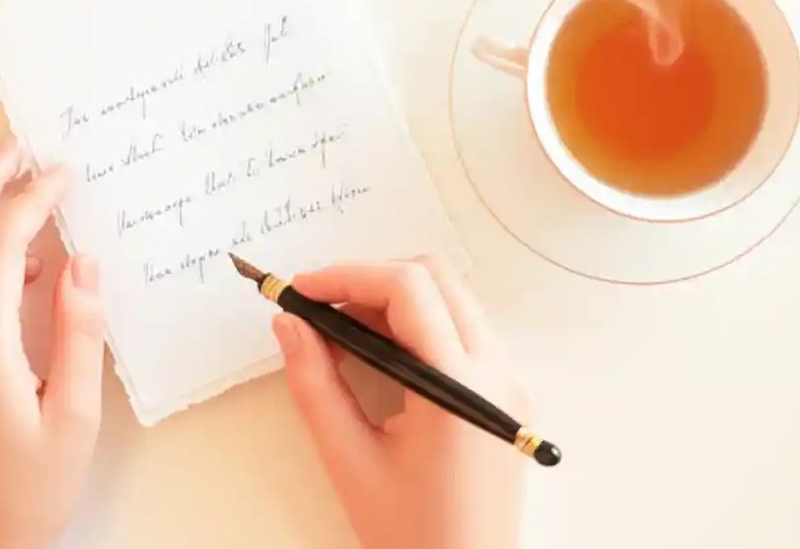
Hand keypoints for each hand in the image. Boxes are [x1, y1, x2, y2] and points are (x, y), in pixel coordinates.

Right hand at [272, 258, 529, 548]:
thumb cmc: (413, 536)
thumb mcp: (350, 460)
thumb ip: (315, 384)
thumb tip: (290, 325)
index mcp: (460, 388)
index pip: (409, 289)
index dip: (348, 276)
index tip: (302, 290)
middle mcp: (498, 373)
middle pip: (436, 279)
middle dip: (370, 280)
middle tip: (317, 307)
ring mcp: (509, 381)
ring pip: (451, 299)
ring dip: (393, 301)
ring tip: (339, 333)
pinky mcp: (506, 393)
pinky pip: (462, 332)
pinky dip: (416, 325)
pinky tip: (376, 352)